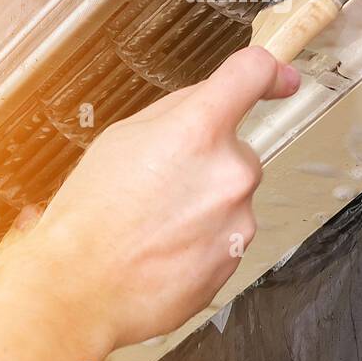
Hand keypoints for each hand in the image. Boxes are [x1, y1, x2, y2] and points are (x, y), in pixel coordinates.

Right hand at [24, 47, 299, 350]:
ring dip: (205, 204)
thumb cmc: (91, 213)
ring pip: (231, 197)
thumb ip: (176, 113)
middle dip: (207, 162)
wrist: (81, 288)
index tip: (280, 79)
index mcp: (198, 130)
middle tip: (160, 185)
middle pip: (236, 151)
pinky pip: (227, 235)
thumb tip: (212, 99)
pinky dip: (203, 239)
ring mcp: (238, 220)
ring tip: (156, 224)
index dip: (269, 72)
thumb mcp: (122, 138)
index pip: (252, 75)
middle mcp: (229, 171)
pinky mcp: (235, 258)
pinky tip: (164, 249)